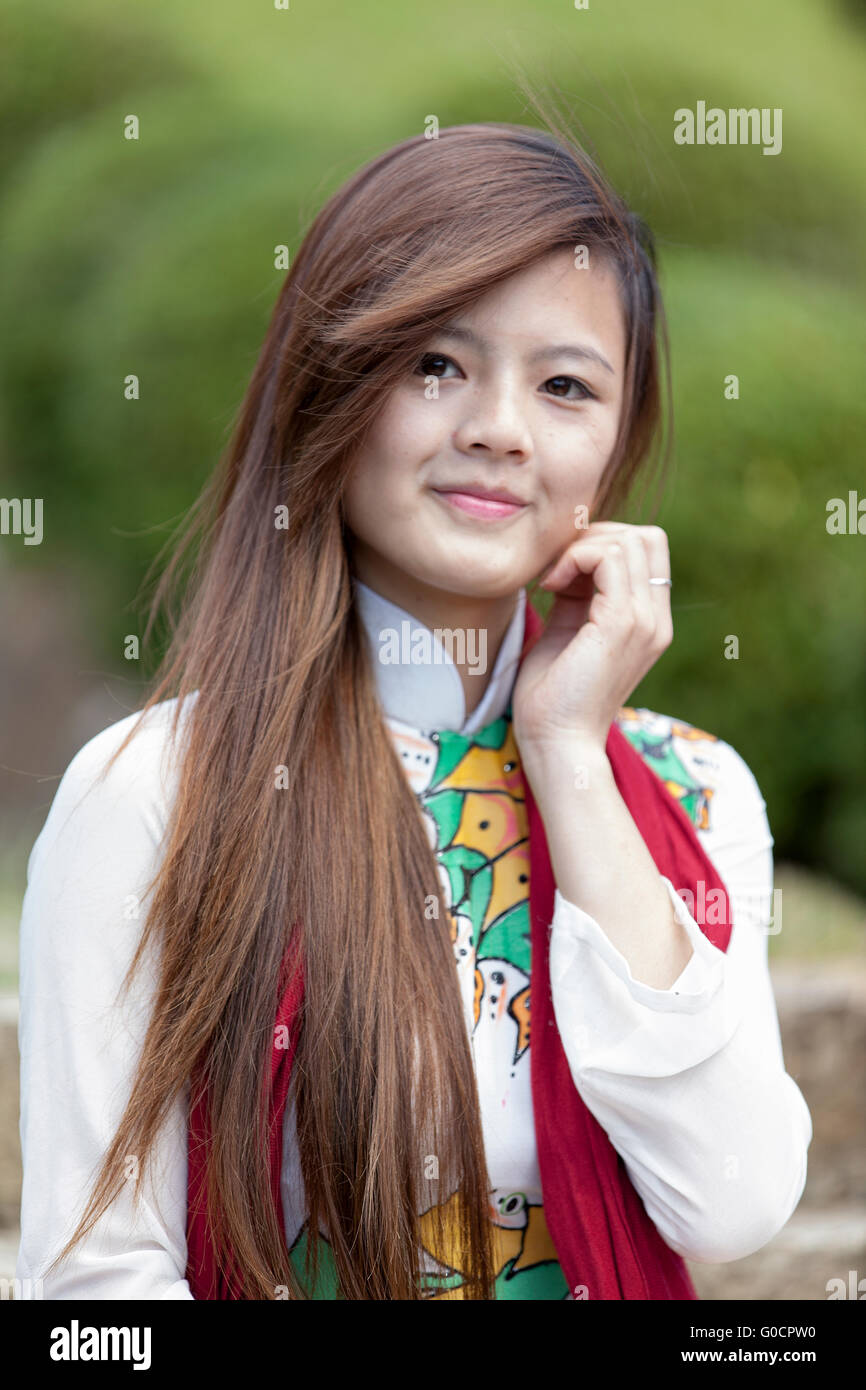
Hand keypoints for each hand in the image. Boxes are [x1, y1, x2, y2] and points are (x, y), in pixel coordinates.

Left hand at [511, 522, 673, 756]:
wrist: (556, 742)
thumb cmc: (552, 696)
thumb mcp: (568, 630)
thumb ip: (577, 594)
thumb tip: (569, 558)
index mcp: (649, 622)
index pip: (649, 550)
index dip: (603, 543)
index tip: (563, 569)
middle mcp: (656, 620)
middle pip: (647, 537)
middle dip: (594, 538)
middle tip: (557, 568)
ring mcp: (645, 621)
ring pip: (630, 541)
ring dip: (581, 548)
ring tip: (552, 579)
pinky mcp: (622, 624)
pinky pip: (609, 559)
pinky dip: (574, 559)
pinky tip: (549, 586)